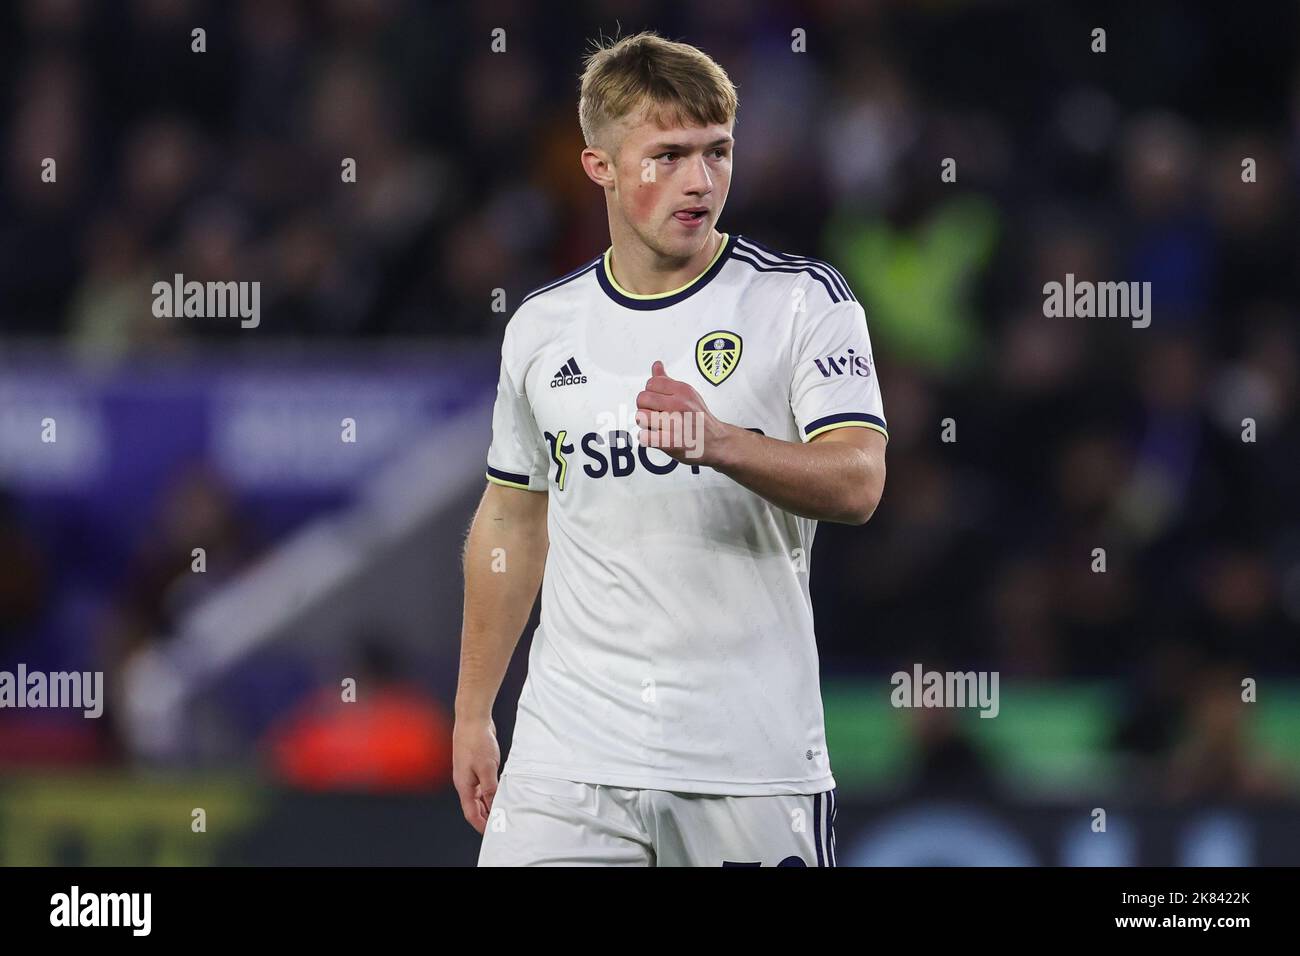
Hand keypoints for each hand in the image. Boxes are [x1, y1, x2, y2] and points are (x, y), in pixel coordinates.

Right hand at [452, 716, 499, 834]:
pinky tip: (501, 791)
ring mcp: (470, 773)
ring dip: (490, 804)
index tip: (492, 833)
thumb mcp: (487, 768)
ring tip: (503, 810)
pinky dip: (491, 791)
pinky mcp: (476, 765)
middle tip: (500, 824)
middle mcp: (465, 782)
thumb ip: (490, 788)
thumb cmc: (476, 741)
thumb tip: (494, 806)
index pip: (471, 813)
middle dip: (486, 817)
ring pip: (480, 795)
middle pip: (475, 806)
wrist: (472, 719)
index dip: (481, 825)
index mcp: (464, 785)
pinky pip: (484, 784)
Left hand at [635, 360, 735, 465]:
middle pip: (642, 399)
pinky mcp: (670, 442)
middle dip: (645, 407)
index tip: (657, 401)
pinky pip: (644, 437)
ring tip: (656, 426)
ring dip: (645, 423)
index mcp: (683, 391)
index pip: (651, 383)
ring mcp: (675, 424)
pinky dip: (647, 438)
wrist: (716, 442)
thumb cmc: (700, 419)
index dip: (650, 392)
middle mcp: (679, 405)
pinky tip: (656, 437)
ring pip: (640, 417)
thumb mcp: (688, 394)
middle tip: (654, 414)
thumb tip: (657, 365)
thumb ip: (668, 381)